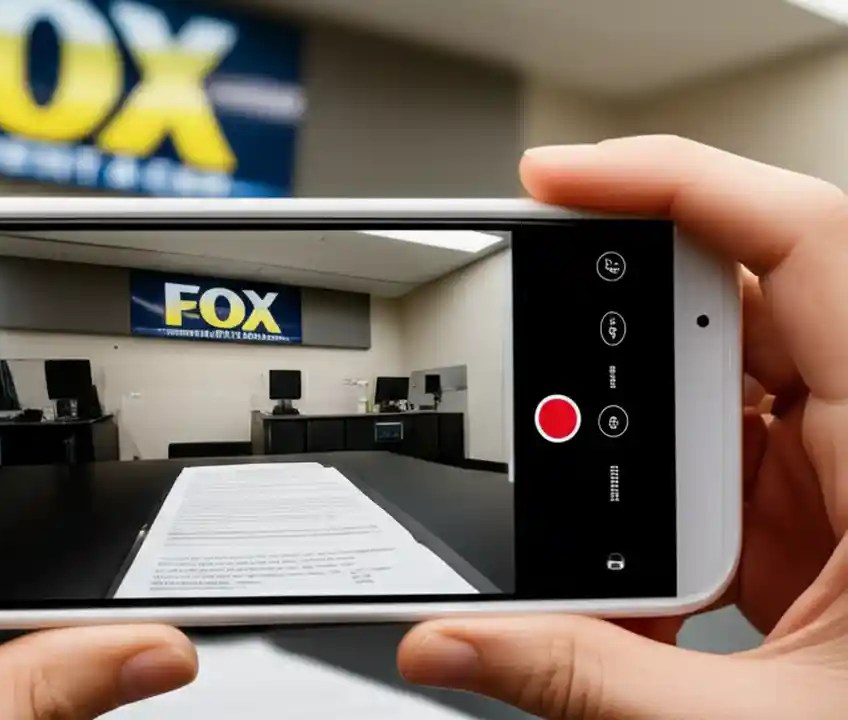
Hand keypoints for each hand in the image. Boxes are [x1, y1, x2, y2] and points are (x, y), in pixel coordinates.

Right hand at [398, 136, 847, 718]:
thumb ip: (592, 683)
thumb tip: (451, 642)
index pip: (808, 244)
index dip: (675, 183)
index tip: (558, 179)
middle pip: (740, 305)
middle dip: (616, 333)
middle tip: (530, 358)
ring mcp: (843, 476)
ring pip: (721, 384)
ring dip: (629, 438)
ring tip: (576, 501)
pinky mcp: (816, 517)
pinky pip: (721, 457)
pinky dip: (651, 501)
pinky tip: (632, 575)